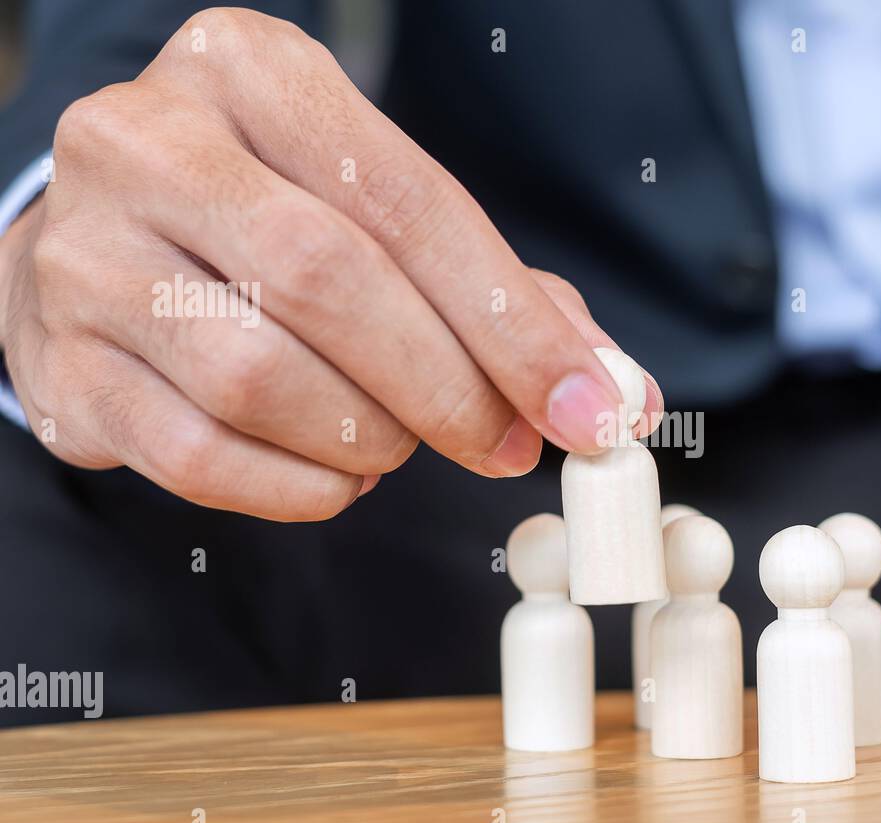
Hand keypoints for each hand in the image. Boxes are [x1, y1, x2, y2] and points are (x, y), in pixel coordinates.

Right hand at [0, 8, 658, 520]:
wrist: (111, 247)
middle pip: (330, 282)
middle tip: (506, 445)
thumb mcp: (380, 213)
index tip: (587, 408)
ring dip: (369, 437)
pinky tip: (337, 474)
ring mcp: (85, 254)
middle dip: (448, 388)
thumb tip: (617, 392)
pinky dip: (298, 488)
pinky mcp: (59, 364)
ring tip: (400, 443)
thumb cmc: (274, 225)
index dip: (510, 321)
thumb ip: (501, 293)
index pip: (407, 202)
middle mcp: (147, 144)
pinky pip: (200, 455)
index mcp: (250, 73)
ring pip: (258, 377)